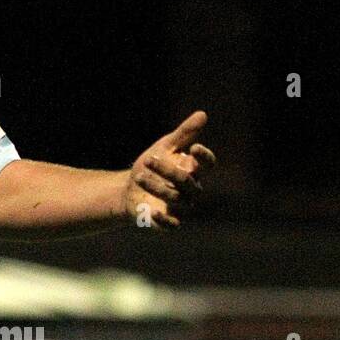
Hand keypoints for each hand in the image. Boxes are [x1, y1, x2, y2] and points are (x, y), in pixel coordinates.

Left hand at [122, 111, 216, 228]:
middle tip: (147, 159)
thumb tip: (203, 114)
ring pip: (176, 198)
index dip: (205, 158)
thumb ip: (184, 133)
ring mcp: (181, 206)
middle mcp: (192, 189)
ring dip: (157, 187)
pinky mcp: (168, 220)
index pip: (208, 165)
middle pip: (186, 181)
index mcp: (194, 170)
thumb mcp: (165, 146)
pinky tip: (152, 212)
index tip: (194, 147)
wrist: (130, 187)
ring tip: (139, 176)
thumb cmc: (153, 165)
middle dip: (167, 170)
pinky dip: (165, 220)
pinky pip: (172, 225)